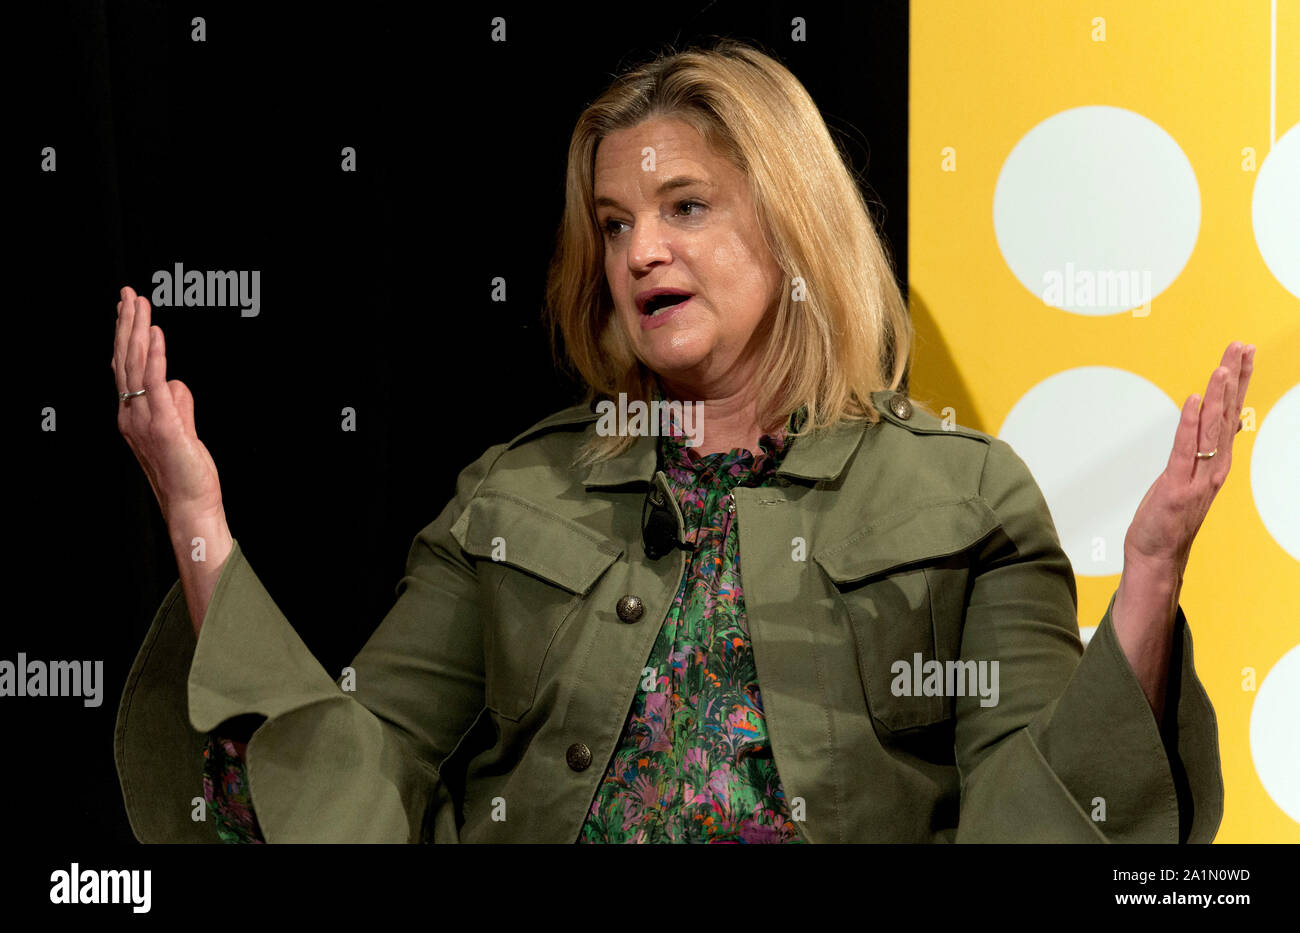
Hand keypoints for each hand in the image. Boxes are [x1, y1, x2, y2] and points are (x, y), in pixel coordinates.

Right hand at [113, 285, 223, 522]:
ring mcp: (144, 420)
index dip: (125, 337)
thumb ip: (178, 404)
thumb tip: (178, 382)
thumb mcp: (182, 430)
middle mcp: (131, 414)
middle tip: (129, 294)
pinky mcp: (163, 425)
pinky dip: (156, 357)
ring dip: (138, 331)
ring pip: (136, 367)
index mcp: (133, 415)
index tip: (127, 309)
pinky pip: (156, 384)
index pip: (126, 368)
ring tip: (140, 303)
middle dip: (127, 324)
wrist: (190, 504)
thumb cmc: (186, 471)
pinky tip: (157, 334)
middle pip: (125, 361)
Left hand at [1123, 341, 1255, 575]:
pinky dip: (1190, 424)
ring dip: (1217, 396)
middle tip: (1241, 346)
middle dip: (1234, 378)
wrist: (1158, 553)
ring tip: (1223, 367)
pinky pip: (1185, 450)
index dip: (1240, 382)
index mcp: (1217, 461)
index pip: (1232, 413)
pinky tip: (1195, 400)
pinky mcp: (1177, 487)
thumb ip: (1211, 448)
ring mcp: (1198, 477)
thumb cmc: (1173, 515)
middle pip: (1227, 414)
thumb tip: (1229, 421)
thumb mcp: (1196, 475)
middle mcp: (1215, 467)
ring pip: (1211, 429)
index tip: (1245, 353)